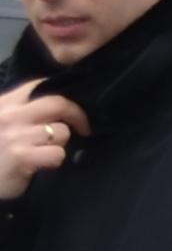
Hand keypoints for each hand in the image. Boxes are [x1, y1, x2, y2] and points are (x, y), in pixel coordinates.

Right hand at [0, 82, 78, 202]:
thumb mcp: (1, 123)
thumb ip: (21, 112)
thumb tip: (58, 107)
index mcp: (4, 104)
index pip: (38, 85)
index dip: (62, 93)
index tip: (70, 108)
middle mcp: (10, 116)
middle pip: (57, 103)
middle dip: (78, 115)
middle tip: (84, 128)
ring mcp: (16, 136)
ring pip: (61, 131)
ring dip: (61, 143)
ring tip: (46, 151)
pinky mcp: (21, 156)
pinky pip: (57, 153)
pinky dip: (55, 161)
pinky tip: (43, 165)